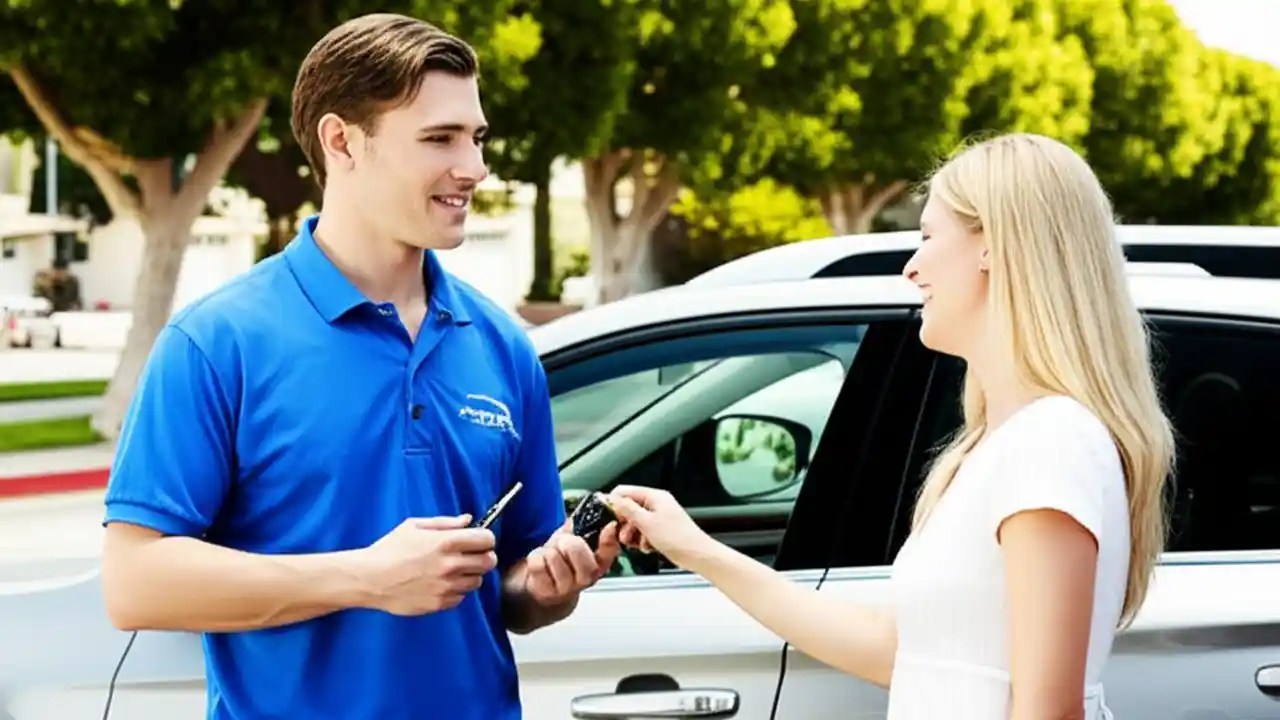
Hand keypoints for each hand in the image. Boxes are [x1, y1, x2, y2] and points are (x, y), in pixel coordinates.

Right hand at [359, 515, 496, 615]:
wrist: (369, 579)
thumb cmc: (389, 549)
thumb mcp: (414, 526)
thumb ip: (445, 523)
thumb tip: (468, 520)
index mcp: (446, 542)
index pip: (487, 539)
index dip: (486, 538)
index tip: (479, 540)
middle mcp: (450, 565)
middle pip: (489, 562)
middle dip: (484, 556)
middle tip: (472, 555)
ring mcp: (446, 586)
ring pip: (477, 581)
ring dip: (470, 574)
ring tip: (453, 570)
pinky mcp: (440, 603)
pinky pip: (461, 597)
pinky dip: (456, 590)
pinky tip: (441, 583)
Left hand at [520, 518, 620, 605]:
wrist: (543, 584)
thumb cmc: (561, 560)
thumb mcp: (573, 541)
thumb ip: (581, 527)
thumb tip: (585, 511)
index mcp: (598, 564)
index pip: (609, 551)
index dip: (609, 539)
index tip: (609, 526)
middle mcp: (586, 579)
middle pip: (576, 549)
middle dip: (565, 540)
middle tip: (562, 543)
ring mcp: (566, 588)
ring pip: (553, 556)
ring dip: (548, 550)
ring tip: (550, 556)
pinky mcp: (546, 592)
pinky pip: (537, 565)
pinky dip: (535, 558)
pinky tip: (541, 564)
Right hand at [608, 485, 713, 570]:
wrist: (697, 554)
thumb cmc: (677, 537)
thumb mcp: (646, 522)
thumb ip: (628, 509)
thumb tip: (612, 498)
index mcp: (655, 496)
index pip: (626, 491)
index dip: (615, 503)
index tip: (610, 517)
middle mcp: (657, 504)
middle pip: (629, 508)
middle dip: (625, 523)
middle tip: (625, 535)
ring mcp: (659, 517)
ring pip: (635, 522)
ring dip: (633, 534)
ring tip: (638, 543)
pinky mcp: (661, 530)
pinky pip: (644, 532)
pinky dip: (643, 540)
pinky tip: (648, 547)